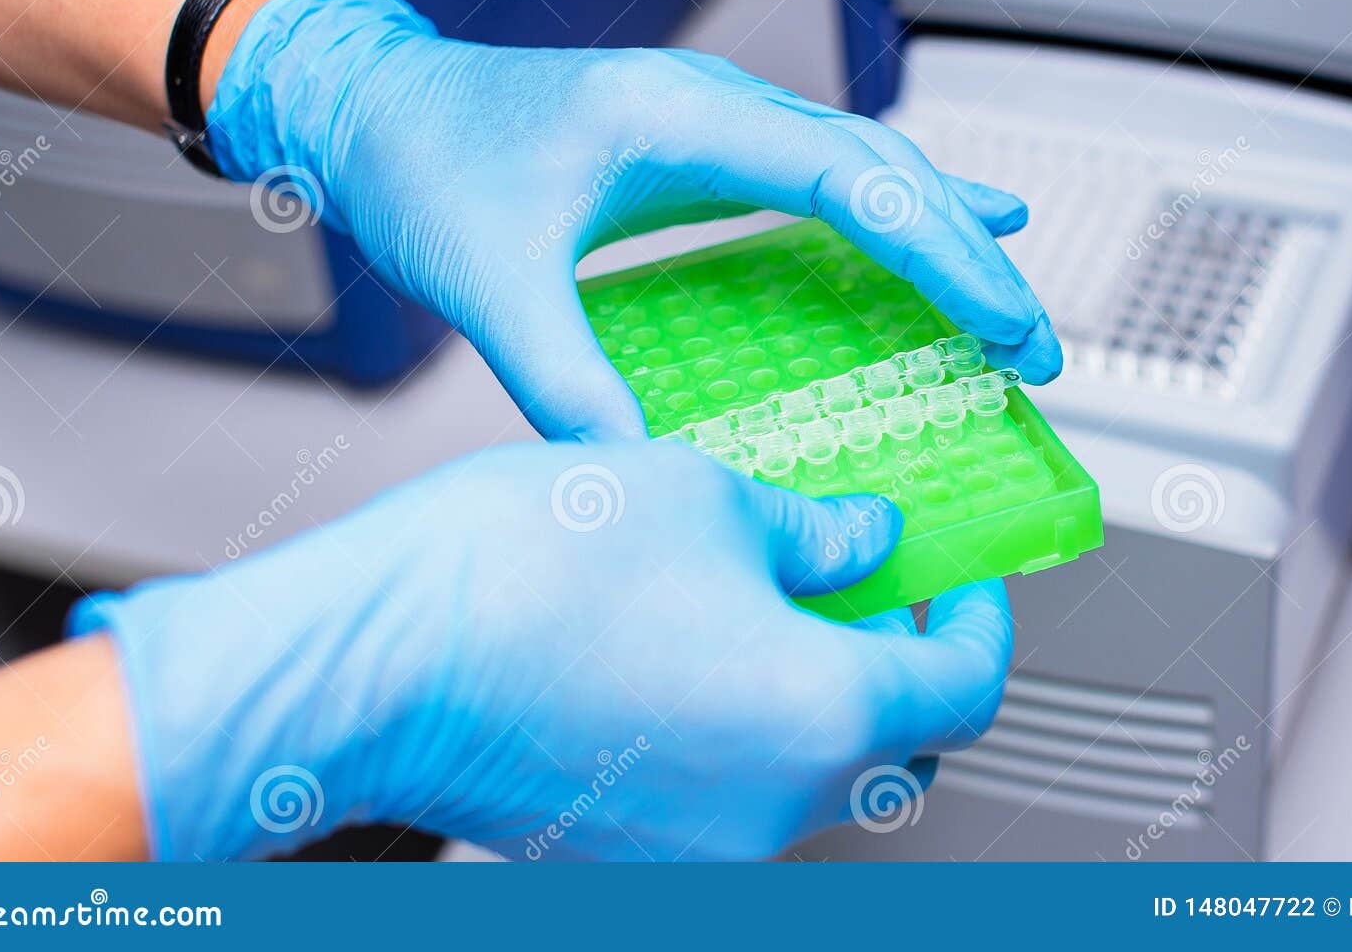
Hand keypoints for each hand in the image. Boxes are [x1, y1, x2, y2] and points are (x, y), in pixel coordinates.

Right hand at [71, 440, 1011, 860]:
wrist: (374, 658)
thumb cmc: (522, 575)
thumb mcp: (707, 497)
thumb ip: (816, 532)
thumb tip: (866, 540)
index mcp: (824, 719)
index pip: (965, 690)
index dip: (977, 623)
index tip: (959, 580)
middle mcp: (774, 811)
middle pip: (895, 750)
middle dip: (899, 667)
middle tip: (864, 587)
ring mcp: (699, 850)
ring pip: (808, 778)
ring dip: (814, 699)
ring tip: (763, 603)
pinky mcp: (627, 854)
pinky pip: (727, 797)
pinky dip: (741, 734)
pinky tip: (688, 652)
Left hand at [206, 0, 1060, 439]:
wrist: (373, 105)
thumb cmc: (422, 165)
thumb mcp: (489, 284)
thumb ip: (564, 382)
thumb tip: (643, 478)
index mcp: (679, 120)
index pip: (853, 180)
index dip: (944, 252)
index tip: (1008, 322)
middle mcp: (711, 105)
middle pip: (881, 168)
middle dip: (967, 253)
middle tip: (1034, 341)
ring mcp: (709, 118)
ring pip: (861, 164)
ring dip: (939, 227)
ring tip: (1009, 293)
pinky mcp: (696, 147)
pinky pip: (817, 176)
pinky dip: (882, 213)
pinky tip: (921, 234)